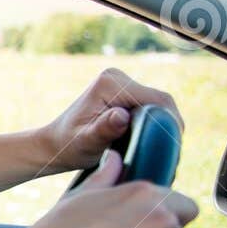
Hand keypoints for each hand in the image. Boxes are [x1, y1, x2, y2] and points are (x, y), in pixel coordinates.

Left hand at [39, 67, 184, 172]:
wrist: (54, 144)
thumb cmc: (67, 146)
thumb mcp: (85, 142)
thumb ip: (103, 129)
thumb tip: (121, 117)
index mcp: (109, 84)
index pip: (156, 100)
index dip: (170, 121)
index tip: (172, 144)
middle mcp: (116, 77)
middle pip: (161, 100)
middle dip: (167, 124)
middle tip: (169, 150)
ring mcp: (120, 82)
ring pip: (158, 103)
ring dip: (163, 123)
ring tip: (162, 147)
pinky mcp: (124, 92)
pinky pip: (150, 105)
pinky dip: (155, 121)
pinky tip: (154, 139)